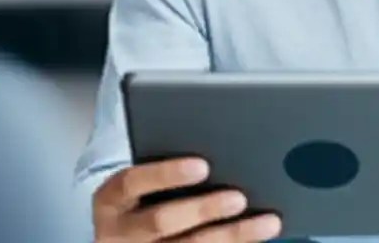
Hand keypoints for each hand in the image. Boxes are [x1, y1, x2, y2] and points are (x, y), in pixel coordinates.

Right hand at [93, 158, 280, 241]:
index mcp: (111, 199)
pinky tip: (259, 238)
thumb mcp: (144, 180)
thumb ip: (170, 167)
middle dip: (203, 209)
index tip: (202, 165)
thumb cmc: (145, 195)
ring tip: (268, 221)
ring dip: (232, 235)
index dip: (167, 174)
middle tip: (239, 197)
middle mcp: (119, 232)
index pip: (132, 182)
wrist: (123, 236)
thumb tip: (225, 145)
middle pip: (160, 221)